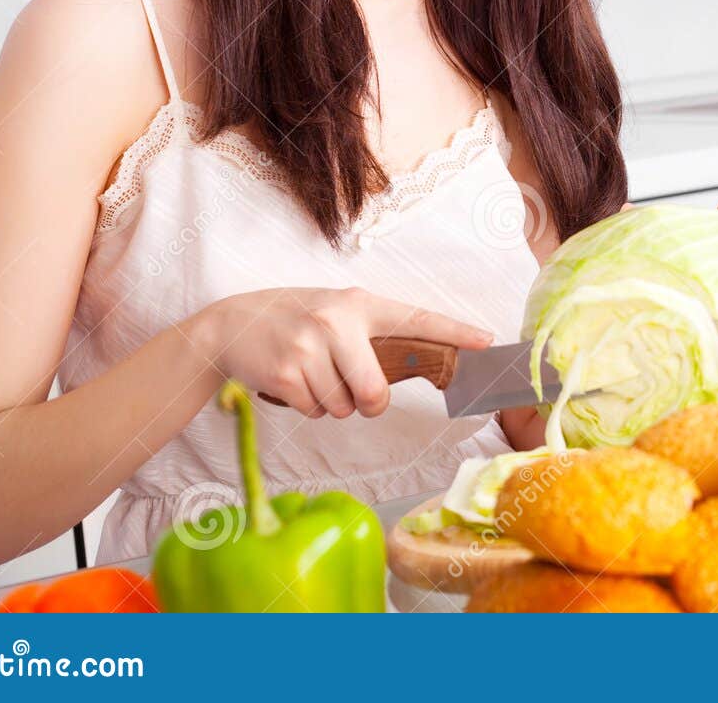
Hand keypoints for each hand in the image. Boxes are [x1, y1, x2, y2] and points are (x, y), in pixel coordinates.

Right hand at [191, 286, 493, 418]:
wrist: (232, 324)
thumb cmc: (295, 321)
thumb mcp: (336, 314)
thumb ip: (370, 335)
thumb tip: (411, 371)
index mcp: (359, 304)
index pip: (416, 318)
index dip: (453, 332)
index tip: (486, 342)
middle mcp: (337, 321)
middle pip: (376, 392)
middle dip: (369, 404)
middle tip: (354, 392)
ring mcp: (309, 346)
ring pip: (344, 407)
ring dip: (332, 403)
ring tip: (312, 373)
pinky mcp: (285, 372)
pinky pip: (315, 412)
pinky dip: (307, 406)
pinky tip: (293, 380)